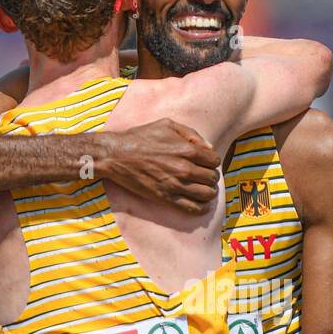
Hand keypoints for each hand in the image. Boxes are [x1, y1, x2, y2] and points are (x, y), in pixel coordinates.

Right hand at [102, 120, 220, 214]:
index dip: (212, 162)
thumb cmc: (141, 137)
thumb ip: (192, 134)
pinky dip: (202, 207)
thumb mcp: (167, 125)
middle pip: (213, 178)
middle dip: (211, 177)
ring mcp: (176, 185)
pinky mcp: (166, 198)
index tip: (205, 163)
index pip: (215, 161)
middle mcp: (185, 169)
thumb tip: (209, 148)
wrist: (117, 155)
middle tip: (203, 176)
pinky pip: (193, 208)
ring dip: (209, 192)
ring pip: (207, 195)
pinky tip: (200, 202)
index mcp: (187, 150)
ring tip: (203, 189)